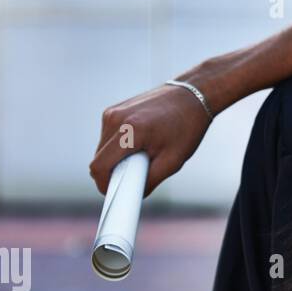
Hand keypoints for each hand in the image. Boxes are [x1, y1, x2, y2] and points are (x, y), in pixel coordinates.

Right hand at [90, 83, 212, 196]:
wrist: (193, 95)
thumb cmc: (187, 127)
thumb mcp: (173, 160)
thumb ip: (148, 181)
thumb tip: (130, 195)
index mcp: (130, 131)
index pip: (99, 168)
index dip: (106, 186)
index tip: (118, 193)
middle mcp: (115, 119)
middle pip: (99, 160)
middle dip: (115, 172)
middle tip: (139, 172)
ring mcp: (112, 112)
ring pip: (102, 149)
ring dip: (117, 158)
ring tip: (144, 152)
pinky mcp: (112, 110)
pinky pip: (108, 138)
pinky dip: (119, 145)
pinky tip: (141, 140)